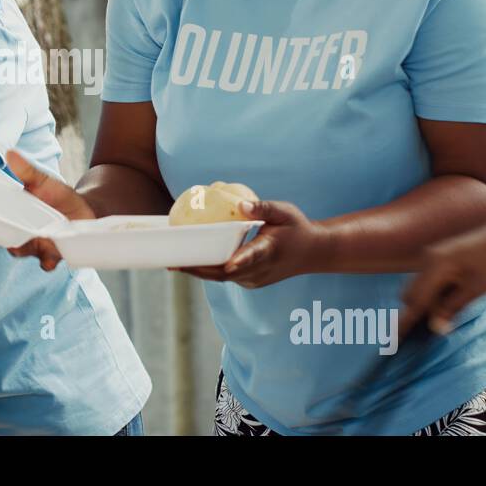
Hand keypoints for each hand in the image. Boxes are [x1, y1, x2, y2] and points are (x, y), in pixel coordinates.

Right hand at [5, 149, 94, 271]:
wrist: (84, 209)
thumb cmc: (58, 195)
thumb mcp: (42, 181)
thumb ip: (26, 171)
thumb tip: (10, 153)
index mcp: (17, 220)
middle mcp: (25, 237)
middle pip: (10, 246)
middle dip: (11, 242)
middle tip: (15, 234)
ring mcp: (40, 248)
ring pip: (27, 255)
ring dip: (31, 250)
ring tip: (40, 239)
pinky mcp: (56, 255)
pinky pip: (47, 263)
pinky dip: (49, 259)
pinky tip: (56, 248)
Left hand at [175, 200, 329, 287]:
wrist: (312, 253)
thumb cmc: (297, 227)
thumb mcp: (284, 212)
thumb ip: (263, 208)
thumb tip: (242, 203)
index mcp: (270, 251)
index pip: (253, 256)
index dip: (241, 261)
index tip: (230, 264)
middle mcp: (260, 270)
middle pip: (225, 273)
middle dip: (199, 269)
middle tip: (173, 263)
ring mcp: (253, 279)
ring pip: (221, 278)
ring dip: (198, 272)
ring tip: (173, 264)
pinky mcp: (249, 282)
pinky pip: (224, 277)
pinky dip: (208, 270)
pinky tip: (189, 262)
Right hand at [399, 220, 485, 336]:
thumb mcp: (476, 289)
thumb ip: (452, 307)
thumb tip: (435, 328)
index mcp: (436, 266)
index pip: (415, 299)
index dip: (406, 320)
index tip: (396, 338)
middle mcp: (426, 260)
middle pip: (410, 294)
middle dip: (419, 310)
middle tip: (440, 322)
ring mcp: (428, 257)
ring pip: (416, 287)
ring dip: (427, 301)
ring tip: (452, 305)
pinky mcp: (433, 257)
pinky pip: (424, 280)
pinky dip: (431, 292)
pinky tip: (451, 294)